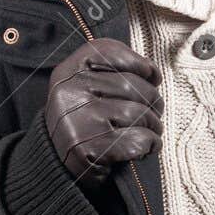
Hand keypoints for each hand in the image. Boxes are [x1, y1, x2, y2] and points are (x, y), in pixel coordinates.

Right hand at [45, 38, 163, 187]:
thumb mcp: (84, 88)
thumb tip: (152, 73)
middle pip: (130, 85)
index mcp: (67, 73)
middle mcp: (69, 93)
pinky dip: (151, 143)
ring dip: (154, 123)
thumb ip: (111, 72)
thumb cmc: (83, 121)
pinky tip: (148, 145)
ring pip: (138, 113)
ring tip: (151, 129)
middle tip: (156, 109)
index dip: (138, 62)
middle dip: (153, 99)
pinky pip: (139, 139)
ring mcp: (79, 121)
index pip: (108, 52)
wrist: (58, 163)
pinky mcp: (92, 149)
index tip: (152, 76)